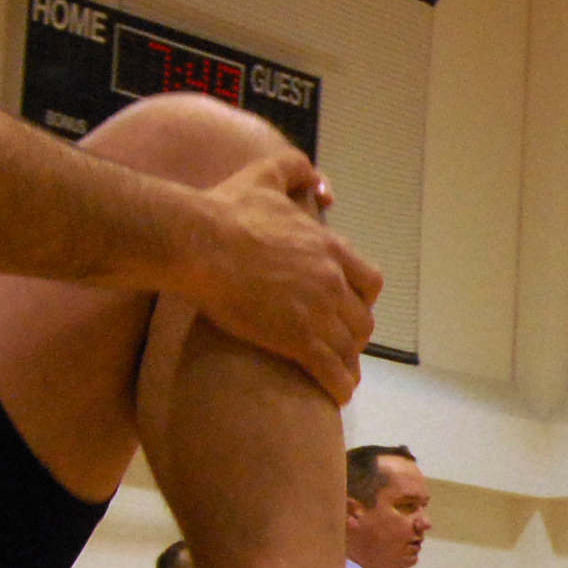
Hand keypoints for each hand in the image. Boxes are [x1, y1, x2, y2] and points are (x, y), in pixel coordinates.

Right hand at [188, 150, 382, 403]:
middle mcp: (332, 281)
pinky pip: (330, 370)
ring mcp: (317, 312)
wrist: (197, 243)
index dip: (361, 297)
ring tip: (341, 376)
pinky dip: (339, 386)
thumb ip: (297, 170)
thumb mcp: (265, 175)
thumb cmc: (224, 210)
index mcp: (330, 248)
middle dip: (353, 334)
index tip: (348, 306)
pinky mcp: (296, 339)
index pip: (370, 281)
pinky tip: (337, 397)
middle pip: (362, 319)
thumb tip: (324, 187)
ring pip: (349, 348)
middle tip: (340, 344)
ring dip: (347, 363)